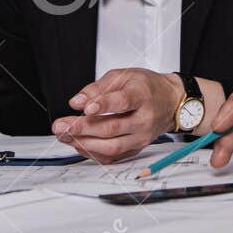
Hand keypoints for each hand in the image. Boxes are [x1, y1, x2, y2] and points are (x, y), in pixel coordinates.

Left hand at [52, 68, 184, 164]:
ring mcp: (141, 137)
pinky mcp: (136, 148)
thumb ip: (98, 87)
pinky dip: (93, 153)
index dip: (104, 105)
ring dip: (84, 143)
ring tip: (65, 136)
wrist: (171, 102)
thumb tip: (77, 102)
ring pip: (111, 146)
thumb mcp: (124, 75)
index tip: (86, 108)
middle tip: (60, 126)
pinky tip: (79, 144)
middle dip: (82, 128)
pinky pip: (113, 156)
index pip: (123, 102)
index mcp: (142, 95)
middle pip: (112, 128)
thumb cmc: (147, 87)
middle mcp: (144, 119)